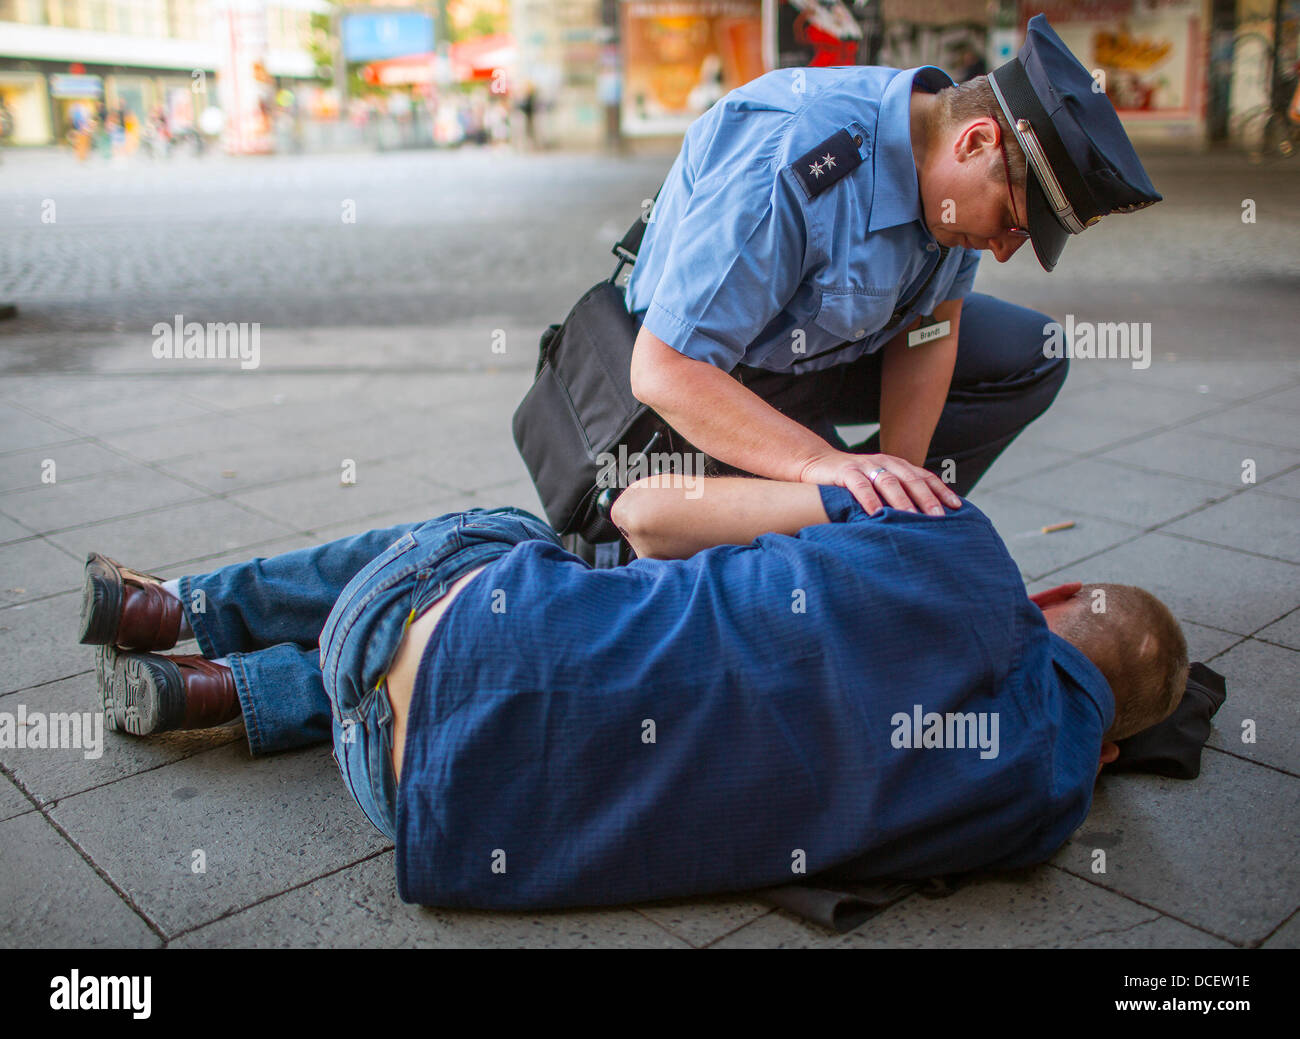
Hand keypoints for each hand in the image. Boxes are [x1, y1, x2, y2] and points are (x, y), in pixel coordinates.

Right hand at [799, 450, 962, 515]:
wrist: (816, 465)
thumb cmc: (851, 482)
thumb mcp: (878, 485)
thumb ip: (898, 495)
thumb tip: (923, 520)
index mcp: (897, 466)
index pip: (924, 477)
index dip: (941, 491)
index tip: (956, 508)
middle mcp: (885, 463)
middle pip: (911, 480)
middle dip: (927, 498)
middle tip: (938, 518)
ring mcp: (865, 466)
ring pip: (889, 482)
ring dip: (902, 501)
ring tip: (912, 517)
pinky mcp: (845, 472)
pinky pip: (859, 486)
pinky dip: (869, 500)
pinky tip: (876, 513)